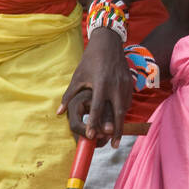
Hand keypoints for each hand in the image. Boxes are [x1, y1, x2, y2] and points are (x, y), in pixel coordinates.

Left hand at [58, 27, 132, 144]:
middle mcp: (114, 85)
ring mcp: (125, 84)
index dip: (94, 123)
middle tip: (114, 145)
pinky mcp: (130, 82)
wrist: (108, 42)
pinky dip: (124, 111)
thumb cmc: (90, 60)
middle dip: (117, 130)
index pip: (97, 108)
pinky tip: (120, 120)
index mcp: (100, 84)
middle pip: (117, 113)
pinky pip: (128, 101)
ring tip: (117, 137)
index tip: (91, 136)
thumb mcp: (77, 77)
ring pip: (125, 108)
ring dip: (121, 122)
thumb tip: (59, 114)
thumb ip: (68, 96)